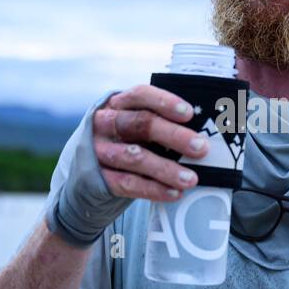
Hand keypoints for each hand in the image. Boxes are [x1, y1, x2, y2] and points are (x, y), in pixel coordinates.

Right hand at [91, 85, 209, 201]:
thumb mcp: (134, 126)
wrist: (84, 173)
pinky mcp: (97, 178)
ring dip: (165, 169)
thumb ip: (160, 123)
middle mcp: (104, 124)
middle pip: (139, 125)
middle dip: (173, 135)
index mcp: (117, 104)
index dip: (164, 102)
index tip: (189, 113)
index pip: (140, 95)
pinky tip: (174, 193)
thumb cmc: (123, 143)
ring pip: (133, 157)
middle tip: (200, 147)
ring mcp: (98, 151)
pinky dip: (152, 189)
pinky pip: (127, 183)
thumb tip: (203, 132)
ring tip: (191, 179)